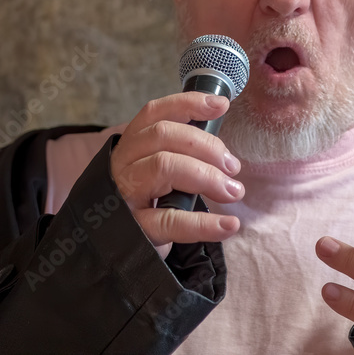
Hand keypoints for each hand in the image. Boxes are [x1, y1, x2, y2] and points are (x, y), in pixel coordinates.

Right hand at [110, 92, 243, 257]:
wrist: (119, 250)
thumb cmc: (149, 204)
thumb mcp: (159, 170)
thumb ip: (183, 154)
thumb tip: (225, 151)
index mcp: (132, 145)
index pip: (155, 113)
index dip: (188, 104)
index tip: (221, 105)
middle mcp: (123, 164)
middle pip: (163, 135)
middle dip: (206, 145)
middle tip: (233, 166)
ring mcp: (125, 195)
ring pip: (164, 166)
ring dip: (207, 176)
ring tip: (233, 191)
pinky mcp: (134, 229)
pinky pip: (171, 221)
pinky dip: (205, 224)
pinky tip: (229, 224)